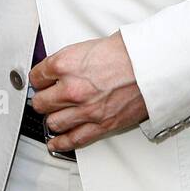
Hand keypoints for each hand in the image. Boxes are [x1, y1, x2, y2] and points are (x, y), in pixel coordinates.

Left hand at [27, 31, 148, 152]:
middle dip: (43, 101)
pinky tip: (55, 142)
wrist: (152, 65)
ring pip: (53, 122)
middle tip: (46, 99)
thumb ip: (71, 61)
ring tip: (55, 116)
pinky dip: (61, 143)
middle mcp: (71, 88)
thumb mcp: (89, 47)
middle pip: (41, 102)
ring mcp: (85, 109)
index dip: (38, 80)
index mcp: (65, 64)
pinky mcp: (100, 125)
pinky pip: (73, 139)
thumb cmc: (128, 53)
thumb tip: (62, 68)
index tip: (40, 82)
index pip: (37, 77)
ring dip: (52, 120)